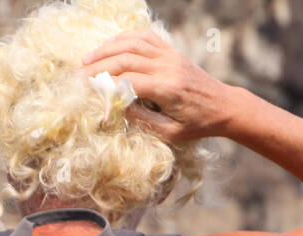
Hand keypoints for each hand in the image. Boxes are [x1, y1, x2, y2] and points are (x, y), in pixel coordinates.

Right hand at [80, 29, 233, 142]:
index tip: (87, 91)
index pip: (128, 81)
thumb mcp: (170, 132)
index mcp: (167, 89)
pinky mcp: (171, 51)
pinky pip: (144, 37)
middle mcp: (168, 67)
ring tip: (87, 60)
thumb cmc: (197, 124)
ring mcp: (170, 56)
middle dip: (99, 66)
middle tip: (79, 76)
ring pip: (132, 43)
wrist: (223, 105)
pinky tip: (109, 46)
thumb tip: (117, 106)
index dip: (105, 84)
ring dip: (106, 49)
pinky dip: (124, 38)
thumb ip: (143, 119)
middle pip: (126, 59)